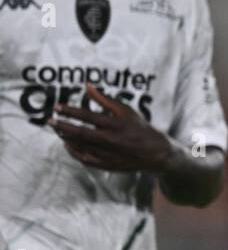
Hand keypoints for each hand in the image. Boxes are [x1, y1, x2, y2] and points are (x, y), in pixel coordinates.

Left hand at [51, 83, 172, 171]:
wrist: (155, 153)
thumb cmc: (139, 128)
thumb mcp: (126, 110)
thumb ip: (105, 99)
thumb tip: (87, 85)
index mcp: (116, 124)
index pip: (87, 116)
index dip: (70, 111)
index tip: (57, 107)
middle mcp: (110, 140)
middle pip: (79, 133)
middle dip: (62, 126)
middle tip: (50, 121)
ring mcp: (108, 154)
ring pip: (80, 146)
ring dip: (66, 138)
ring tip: (57, 130)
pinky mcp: (106, 164)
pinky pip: (84, 158)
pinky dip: (74, 152)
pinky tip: (68, 145)